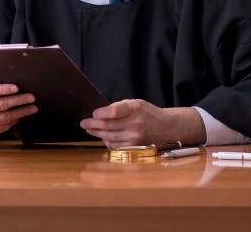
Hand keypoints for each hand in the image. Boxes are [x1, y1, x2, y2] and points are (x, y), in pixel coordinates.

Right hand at [0, 84, 36, 141]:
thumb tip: (10, 85)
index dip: (4, 89)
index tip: (17, 88)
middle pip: (0, 105)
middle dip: (19, 101)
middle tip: (31, 97)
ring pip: (4, 118)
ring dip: (21, 112)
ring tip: (31, 108)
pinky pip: (2, 127)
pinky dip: (13, 121)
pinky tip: (20, 116)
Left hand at [79, 99, 205, 147]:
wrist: (166, 127)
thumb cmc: (148, 113)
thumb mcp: (136, 103)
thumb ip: (120, 107)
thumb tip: (99, 113)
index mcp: (136, 108)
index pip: (115, 111)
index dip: (101, 113)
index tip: (93, 113)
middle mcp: (136, 123)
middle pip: (108, 125)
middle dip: (93, 124)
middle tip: (84, 123)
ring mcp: (135, 137)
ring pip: (109, 136)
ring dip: (97, 133)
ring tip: (90, 129)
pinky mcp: (135, 147)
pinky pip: (115, 145)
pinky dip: (106, 140)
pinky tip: (102, 136)